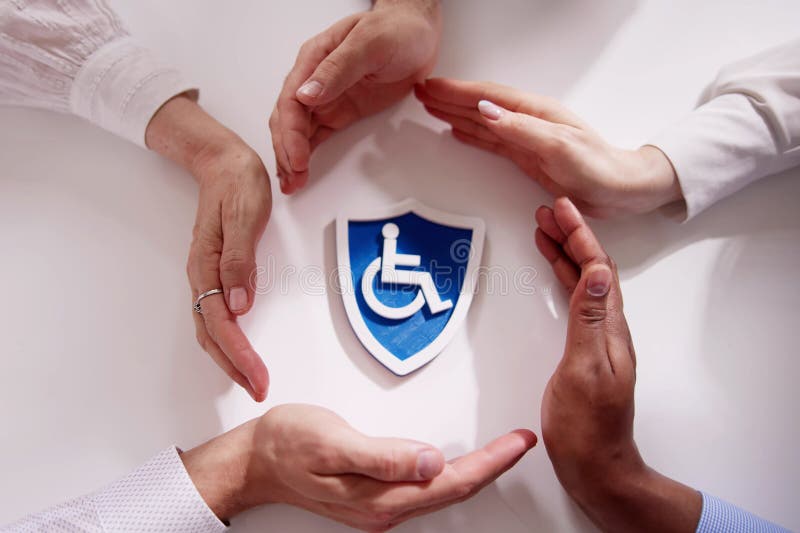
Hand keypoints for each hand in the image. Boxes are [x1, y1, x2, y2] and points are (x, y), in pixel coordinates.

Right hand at [146, 96, 270, 401]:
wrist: (222, 159)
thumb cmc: (237, 183)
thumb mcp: (244, 216)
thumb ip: (240, 261)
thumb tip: (238, 305)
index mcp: (207, 265)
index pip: (221, 323)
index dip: (238, 355)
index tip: (257, 378)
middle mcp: (202, 275)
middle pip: (212, 334)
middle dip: (234, 366)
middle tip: (258, 389)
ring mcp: (207, 275)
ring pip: (211, 328)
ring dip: (229, 357)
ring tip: (251, 379)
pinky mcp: (216, 272)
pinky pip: (216, 316)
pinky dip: (227, 340)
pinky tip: (238, 350)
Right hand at [182, 404, 536, 530]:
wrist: (255, 460)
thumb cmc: (287, 444)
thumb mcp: (332, 442)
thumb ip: (383, 455)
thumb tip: (431, 460)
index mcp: (380, 496)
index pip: (451, 480)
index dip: (491, 462)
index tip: (517, 443)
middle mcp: (384, 507)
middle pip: (453, 488)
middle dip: (493, 466)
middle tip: (521, 443)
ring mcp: (378, 505)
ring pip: (441, 490)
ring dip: (476, 471)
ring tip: (501, 451)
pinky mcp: (373, 495)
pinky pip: (424, 488)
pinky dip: (451, 472)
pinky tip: (456, 463)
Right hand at [270, 0, 440, 193]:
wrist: (418, 33)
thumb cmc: (395, 29)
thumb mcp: (368, 43)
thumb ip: (338, 69)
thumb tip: (308, 94)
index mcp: (314, 59)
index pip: (292, 100)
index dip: (291, 132)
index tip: (297, 157)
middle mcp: (314, 80)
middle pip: (289, 120)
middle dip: (287, 151)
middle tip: (292, 178)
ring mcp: (326, 98)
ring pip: (298, 132)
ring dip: (292, 158)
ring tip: (292, 184)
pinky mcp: (340, 111)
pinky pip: (316, 135)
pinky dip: (307, 154)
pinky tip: (300, 172)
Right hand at [416, 79, 682, 217]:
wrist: (619, 190)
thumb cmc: (597, 167)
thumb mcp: (557, 146)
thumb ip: (520, 129)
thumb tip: (486, 112)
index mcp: (534, 112)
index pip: (487, 97)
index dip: (456, 91)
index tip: (430, 86)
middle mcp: (527, 121)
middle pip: (480, 104)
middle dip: (450, 97)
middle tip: (420, 92)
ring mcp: (526, 138)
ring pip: (482, 121)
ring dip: (456, 113)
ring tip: (432, 107)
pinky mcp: (528, 157)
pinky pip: (491, 141)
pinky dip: (472, 134)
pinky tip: (459, 131)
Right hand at [535, 197, 699, 531]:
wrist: (596, 464)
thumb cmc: (587, 426)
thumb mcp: (584, 369)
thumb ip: (587, 320)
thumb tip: (594, 272)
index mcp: (610, 327)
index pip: (597, 268)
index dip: (580, 234)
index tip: (562, 208)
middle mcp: (607, 327)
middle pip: (591, 268)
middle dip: (572, 235)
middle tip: (550, 210)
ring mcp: (596, 337)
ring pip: (581, 282)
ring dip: (566, 253)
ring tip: (546, 230)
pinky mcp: (583, 348)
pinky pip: (573, 300)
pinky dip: (561, 278)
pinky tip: (552, 272)